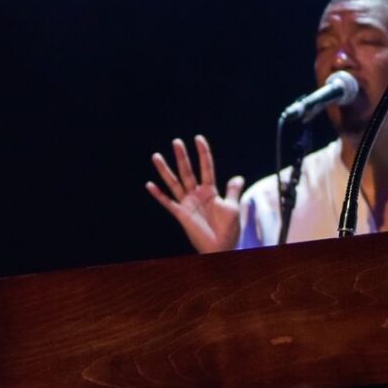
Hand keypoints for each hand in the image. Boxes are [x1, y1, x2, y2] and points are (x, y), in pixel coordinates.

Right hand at [146, 135, 243, 253]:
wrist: (221, 248)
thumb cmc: (229, 230)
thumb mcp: (233, 208)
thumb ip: (233, 192)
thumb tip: (238, 177)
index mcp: (211, 191)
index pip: (206, 167)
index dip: (203, 153)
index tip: (198, 138)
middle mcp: (197, 194)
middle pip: (188, 171)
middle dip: (182, 157)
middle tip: (176, 141)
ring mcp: (187, 203)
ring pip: (174, 183)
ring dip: (165, 170)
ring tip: (156, 156)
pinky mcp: (181, 215)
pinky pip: (167, 202)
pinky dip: (158, 194)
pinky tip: (149, 184)